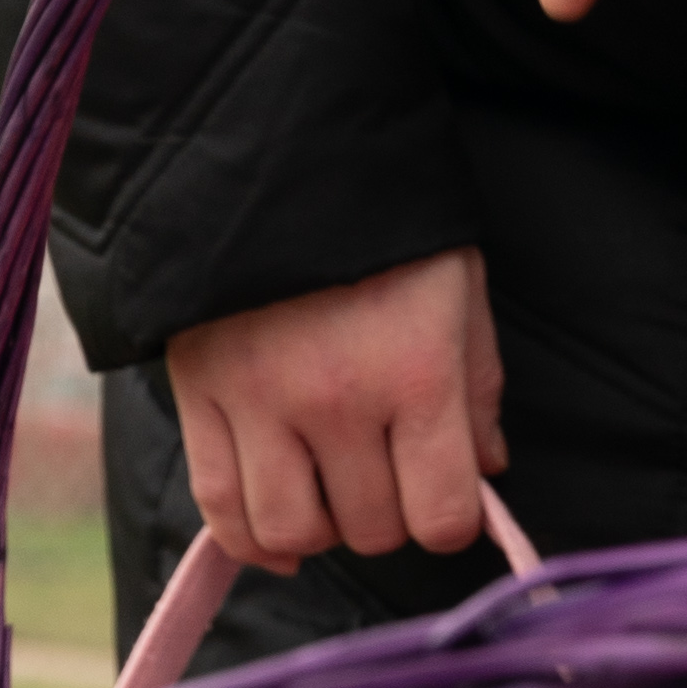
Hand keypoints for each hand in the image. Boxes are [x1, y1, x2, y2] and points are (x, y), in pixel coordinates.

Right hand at [161, 250, 507, 572]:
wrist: (277, 148)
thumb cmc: (387, 220)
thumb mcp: (459, 288)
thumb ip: (478, 388)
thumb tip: (486, 474)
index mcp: (417, 373)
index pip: (441, 516)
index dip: (449, 518)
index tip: (443, 493)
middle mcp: (338, 402)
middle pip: (368, 528)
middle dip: (387, 512)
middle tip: (386, 470)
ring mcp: (260, 403)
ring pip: (290, 532)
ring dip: (319, 527)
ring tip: (329, 488)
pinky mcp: (200, 395)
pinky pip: (218, 506)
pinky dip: (248, 538)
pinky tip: (276, 531)